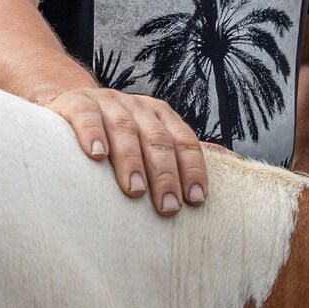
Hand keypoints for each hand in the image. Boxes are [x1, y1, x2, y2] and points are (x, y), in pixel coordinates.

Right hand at [32, 86, 208, 216]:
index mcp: (162, 116)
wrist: (70, 100)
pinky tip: (97, 155)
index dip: (192, 170)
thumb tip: (238, 163)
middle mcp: (138, 107)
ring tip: (134, 190)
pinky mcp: (77, 104)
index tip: (196, 200)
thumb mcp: (154, 136)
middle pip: (158, 140)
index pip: (185, 142)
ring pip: (125, 129)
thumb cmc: (119, 131)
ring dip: (131, 161)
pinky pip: (87, 116)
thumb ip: (188, 151)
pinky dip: (93, 134)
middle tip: (168, 208)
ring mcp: (108, 103)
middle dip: (165, 175)